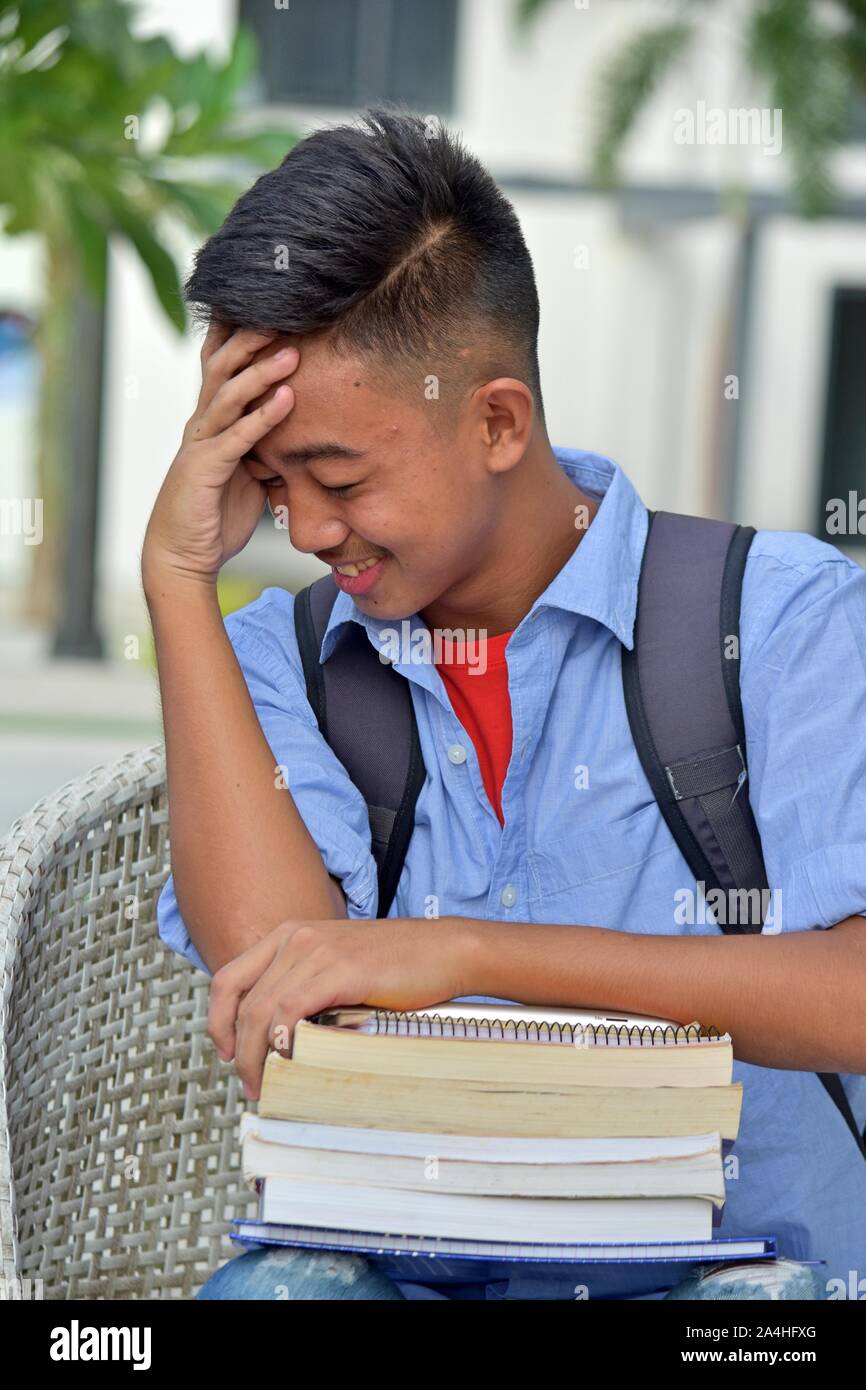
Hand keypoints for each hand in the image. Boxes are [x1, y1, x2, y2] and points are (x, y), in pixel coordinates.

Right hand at [142, 325, 298, 593]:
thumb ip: (271, 451)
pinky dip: (264, 416)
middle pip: (222, 368)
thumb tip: (306, 441)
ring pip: (228, 394)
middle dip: (250, 340)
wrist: (183, 556)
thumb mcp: (252, 477)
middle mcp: (202, 424)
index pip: (221, 367)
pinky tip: (287, 400)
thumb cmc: (215, 516)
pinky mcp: (205, 468)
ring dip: (261, 372)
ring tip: (292, 352)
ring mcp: (202, 443)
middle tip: (283, 314)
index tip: (268, 309)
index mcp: (212, 421)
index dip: (238, 337)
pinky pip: (238, 436)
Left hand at [207, 916, 477, 1098]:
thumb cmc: (401, 965)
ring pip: (261, 1010)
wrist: (447, 951)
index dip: (218, 1020)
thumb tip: (281, 1036)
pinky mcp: (339, 969)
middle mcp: (296, 938)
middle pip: (240, 999)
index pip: (230, 978)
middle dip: (237, 1049)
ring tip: (264, 1086)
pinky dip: (280, 1042)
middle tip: (249, 1082)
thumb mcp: (339, 968)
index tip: (227, 1052)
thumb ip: (307, 988)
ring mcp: (316, 950)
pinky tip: (287, 1063)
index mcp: (291, 934)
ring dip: (255, 1056)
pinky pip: (290, 1010)